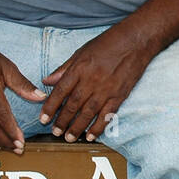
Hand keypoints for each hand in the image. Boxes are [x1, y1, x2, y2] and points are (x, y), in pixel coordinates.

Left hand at [39, 23, 155, 141]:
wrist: (136, 41)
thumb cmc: (108, 43)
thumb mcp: (81, 51)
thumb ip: (64, 68)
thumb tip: (47, 81)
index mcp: (80, 68)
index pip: (60, 91)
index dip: (50, 107)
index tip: (43, 118)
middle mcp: (91, 80)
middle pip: (73, 105)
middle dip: (62, 121)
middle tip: (55, 132)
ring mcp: (106, 89)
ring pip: (88, 113)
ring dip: (77, 127)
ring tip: (69, 137)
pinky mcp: (119, 94)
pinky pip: (107, 115)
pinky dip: (98, 127)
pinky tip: (91, 136)